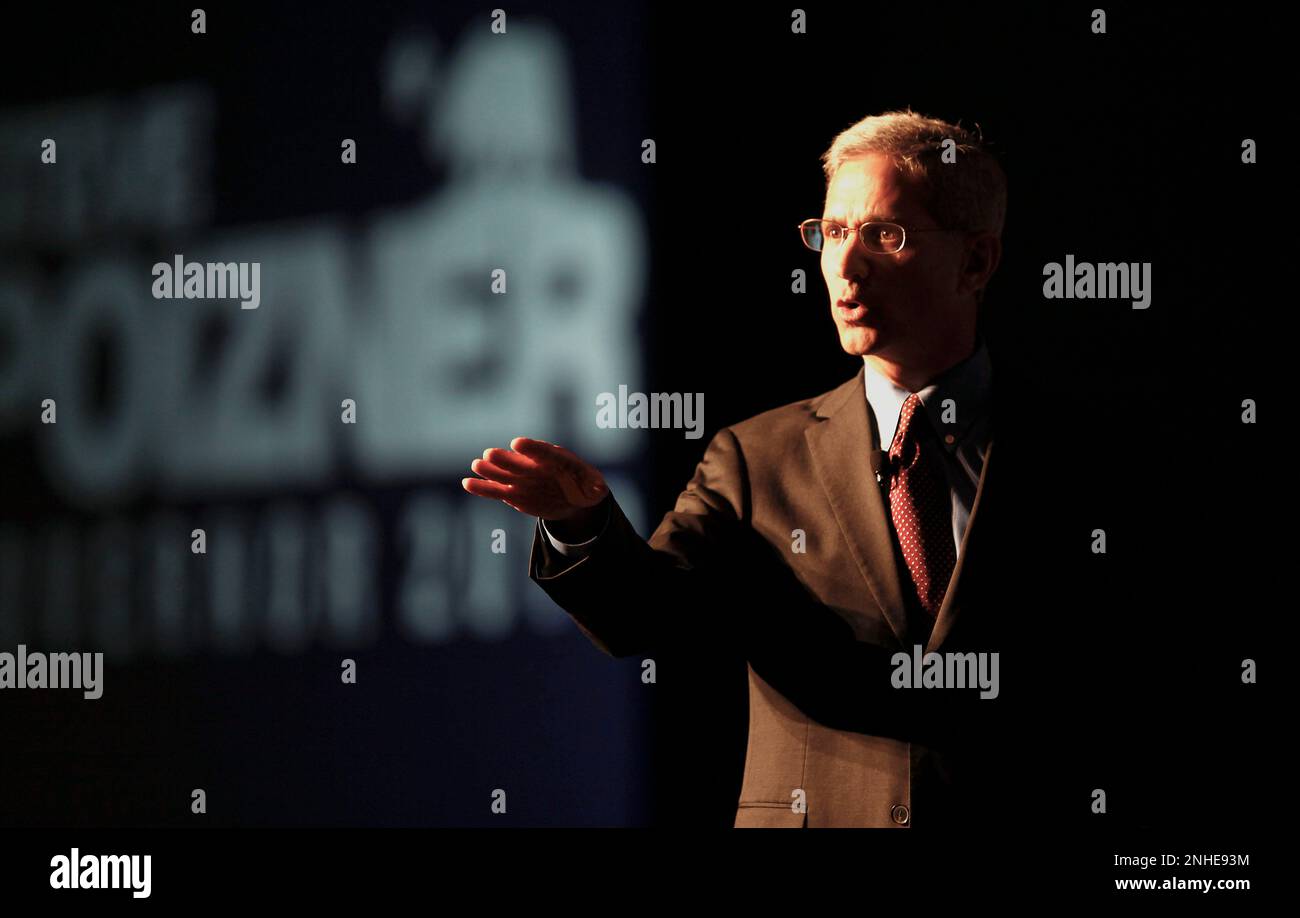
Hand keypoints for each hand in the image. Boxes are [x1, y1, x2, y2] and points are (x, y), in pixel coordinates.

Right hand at [461, 437, 608, 524]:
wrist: (570, 495)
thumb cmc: (585, 486)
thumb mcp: (595, 487)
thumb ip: (595, 487)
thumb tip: (600, 489)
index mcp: (556, 460)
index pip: (544, 452)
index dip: (531, 448)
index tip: (517, 443)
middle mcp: (535, 467)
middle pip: (519, 463)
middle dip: (506, 459)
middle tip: (489, 454)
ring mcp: (523, 479)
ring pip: (504, 475)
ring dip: (490, 471)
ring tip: (477, 465)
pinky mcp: (513, 493)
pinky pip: (496, 490)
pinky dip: (483, 488)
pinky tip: (468, 483)